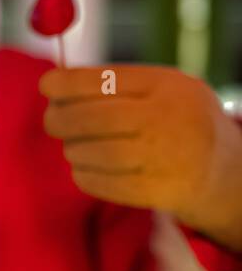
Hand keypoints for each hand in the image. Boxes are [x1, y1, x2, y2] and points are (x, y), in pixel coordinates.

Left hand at [40, 64, 241, 252]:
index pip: (105, 80)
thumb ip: (118, 83)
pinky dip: (84, 175)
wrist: (223, 171)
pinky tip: (84, 168)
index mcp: (166, 86)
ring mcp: (163, 158)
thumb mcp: (165, 88)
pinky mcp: (156, 191)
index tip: (46, 86)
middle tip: (52, 121)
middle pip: (94, 118)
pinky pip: (103, 183)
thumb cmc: (180, 121)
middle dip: (61, 119)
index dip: (67, 83)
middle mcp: (166, 119)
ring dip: (73, 149)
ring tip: (74, 146)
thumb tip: (57, 84)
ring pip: (95, 152)